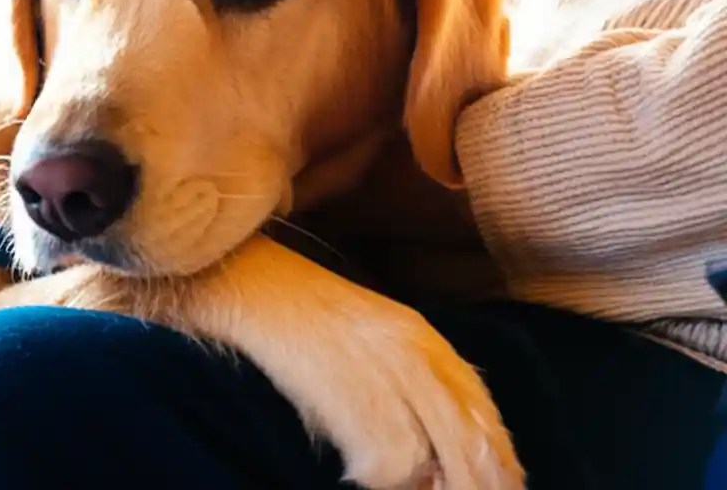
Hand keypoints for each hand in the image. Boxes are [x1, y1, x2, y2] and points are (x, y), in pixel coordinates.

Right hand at [182, 236, 523, 488]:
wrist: (251, 285)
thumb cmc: (298, 314)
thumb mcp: (370, 332)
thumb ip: (407, 369)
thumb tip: (431, 435)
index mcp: (421, 336)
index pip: (480, 404)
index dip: (498, 451)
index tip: (504, 482)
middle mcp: (416, 355)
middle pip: (469, 437)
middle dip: (476, 479)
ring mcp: (388, 376)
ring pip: (435, 456)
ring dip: (421, 480)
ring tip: (394, 477)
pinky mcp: (358, 397)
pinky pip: (392, 460)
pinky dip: (381, 475)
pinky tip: (358, 470)